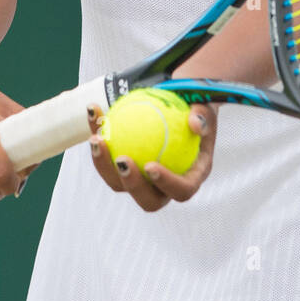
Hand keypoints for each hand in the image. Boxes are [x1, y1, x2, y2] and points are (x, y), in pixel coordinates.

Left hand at [86, 102, 216, 212]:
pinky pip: (108, 156)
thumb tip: (195, 124)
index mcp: (191, 176)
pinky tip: (93, 111)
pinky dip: (100, 134)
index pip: (182, 190)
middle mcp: (166, 184)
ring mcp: (143, 178)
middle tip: (122, 159)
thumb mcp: (206, 105)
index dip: (166, 184)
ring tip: (96, 139)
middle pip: (148, 198)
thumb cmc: (198, 105)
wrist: (182, 102)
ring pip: (120, 182)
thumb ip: (203, 115)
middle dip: (131, 184)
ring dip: (103, 164)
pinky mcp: (124, 166)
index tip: (151, 165)